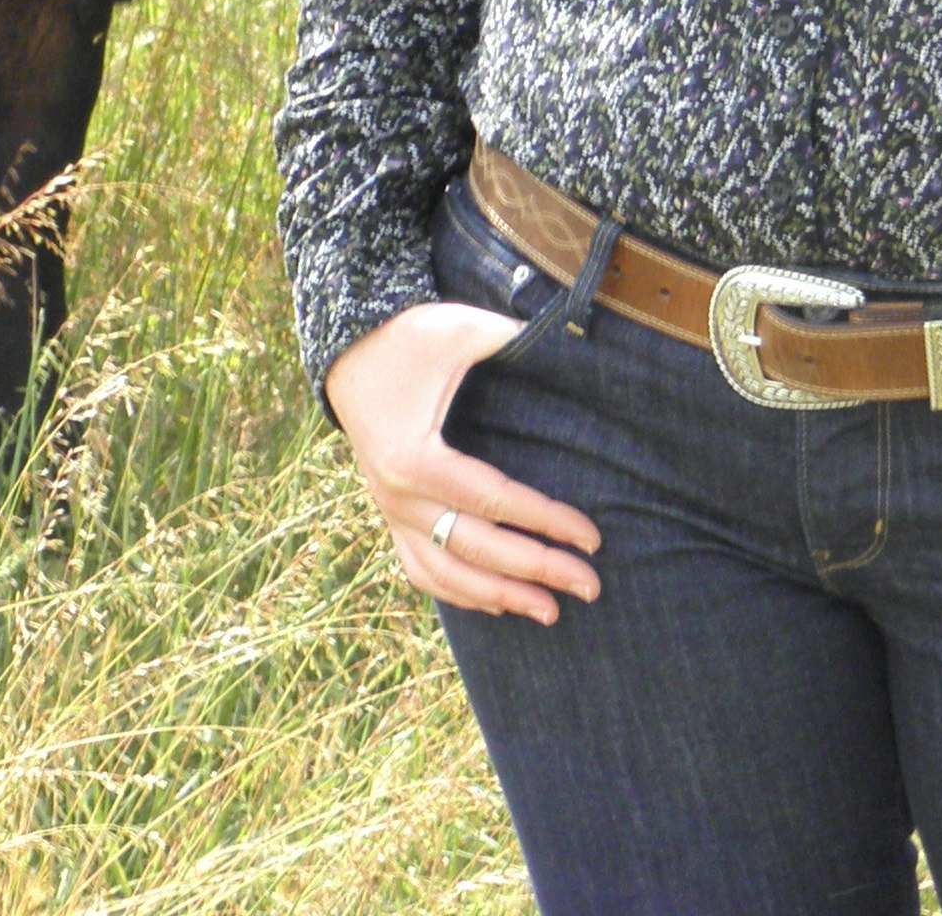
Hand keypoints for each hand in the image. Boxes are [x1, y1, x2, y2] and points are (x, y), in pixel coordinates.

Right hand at [324, 300, 602, 625]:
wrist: (349, 354)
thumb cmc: (408, 340)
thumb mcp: (459, 330)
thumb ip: (512, 340)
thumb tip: (573, 343)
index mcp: (416, 458)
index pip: (496, 502)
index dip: (547, 522)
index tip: (592, 538)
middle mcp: (400, 497)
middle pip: (477, 549)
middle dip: (537, 569)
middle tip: (591, 586)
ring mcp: (391, 513)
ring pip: (448, 573)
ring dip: (501, 596)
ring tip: (551, 611)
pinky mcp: (389, 516)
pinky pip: (421, 569)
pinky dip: (459, 592)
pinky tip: (499, 604)